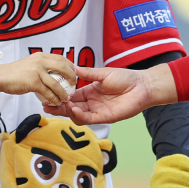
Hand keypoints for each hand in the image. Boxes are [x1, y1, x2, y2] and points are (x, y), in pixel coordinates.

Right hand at [0, 54, 76, 106]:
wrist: (2, 76)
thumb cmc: (15, 72)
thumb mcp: (30, 63)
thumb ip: (41, 66)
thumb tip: (53, 72)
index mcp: (41, 56)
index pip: (61, 58)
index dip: (70, 65)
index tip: (74, 73)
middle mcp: (41, 61)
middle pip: (63, 67)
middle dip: (71, 76)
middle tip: (73, 84)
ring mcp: (37, 71)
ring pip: (56, 83)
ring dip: (63, 92)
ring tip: (66, 98)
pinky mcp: (33, 82)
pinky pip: (48, 92)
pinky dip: (54, 98)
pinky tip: (56, 102)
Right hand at [47, 64, 172, 123]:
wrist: (142, 86)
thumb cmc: (126, 78)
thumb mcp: (103, 73)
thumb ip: (88, 73)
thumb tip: (72, 68)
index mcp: (90, 91)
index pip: (71, 96)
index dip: (60, 96)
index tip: (49, 93)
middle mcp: (91, 102)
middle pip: (71, 107)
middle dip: (58, 106)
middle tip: (46, 104)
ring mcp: (97, 111)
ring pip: (77, 115)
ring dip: (67, 111)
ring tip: (61, 105)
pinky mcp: (105, 118)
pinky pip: (89, 119)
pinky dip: (80, 115)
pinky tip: (74, 109)